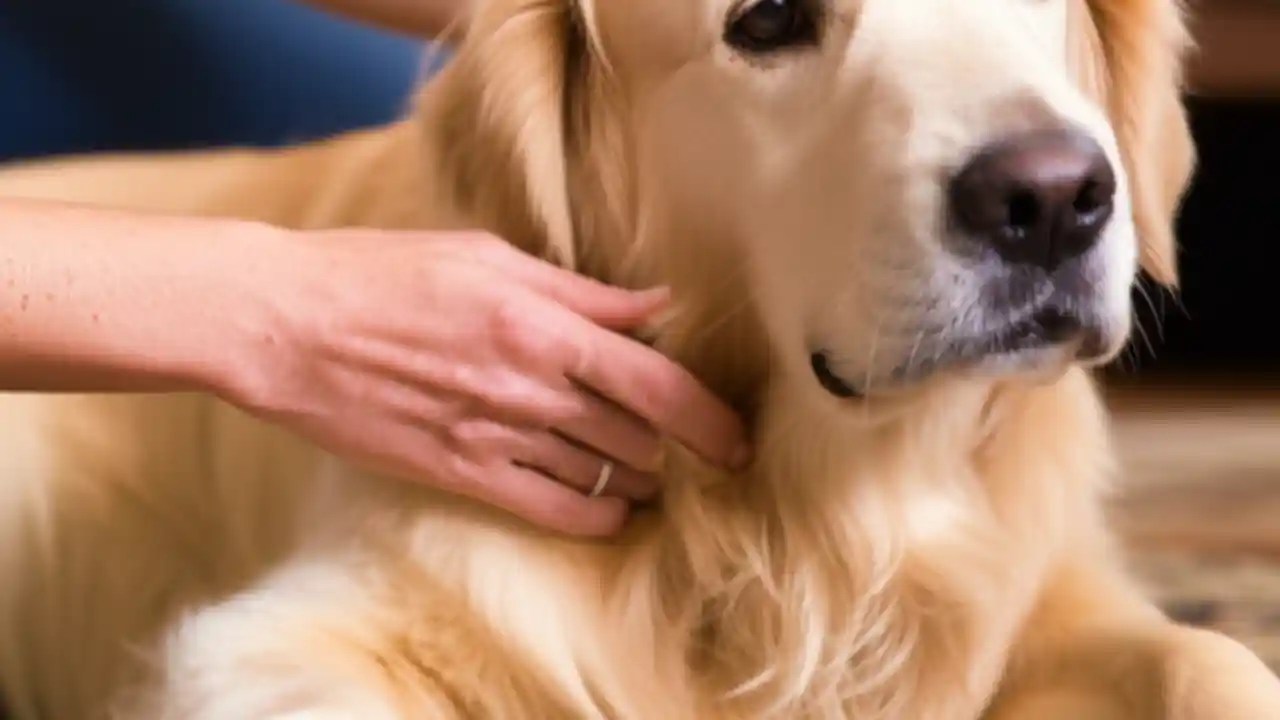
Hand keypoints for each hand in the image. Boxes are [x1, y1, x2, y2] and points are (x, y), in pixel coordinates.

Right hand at [223, 229, 750, 536]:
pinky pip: (554, 509)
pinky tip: (614, 507)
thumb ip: (580, 293)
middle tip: (694, 446)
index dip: (710, 415)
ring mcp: (495, 435)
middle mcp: (528, 386)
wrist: (286, 325)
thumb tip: (657, 306)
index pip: (658, 381)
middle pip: (640, 432)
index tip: (736, 435)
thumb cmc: (383, 273)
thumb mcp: (487, 257)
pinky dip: (597, 513)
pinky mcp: (461, 472)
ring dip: (642, 475)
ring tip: (655, 470)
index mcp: (541, 322)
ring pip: (605, 473)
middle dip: (679, 444)